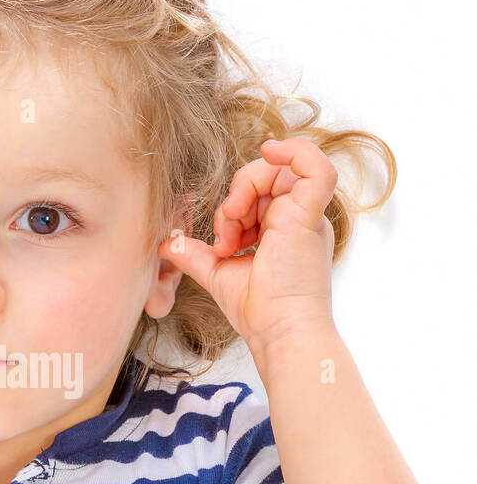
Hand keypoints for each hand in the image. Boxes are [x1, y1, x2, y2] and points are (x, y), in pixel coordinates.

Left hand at [160, 136, 337, 352]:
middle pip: (266, 176)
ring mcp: (308, 216)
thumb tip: (168, 245)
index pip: (259, 192)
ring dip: (246, 187)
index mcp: (285, 229)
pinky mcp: (311, 215)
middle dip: (236, 197)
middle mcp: (300, 218)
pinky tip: (270, 153)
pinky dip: (294, 152)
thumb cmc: (258, 311)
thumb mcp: (219, 273)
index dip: (233, 206)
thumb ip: (195, 255)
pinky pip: (315, 166)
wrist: (277, 331)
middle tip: (225, 238)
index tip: (222, 244)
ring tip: (234, 225)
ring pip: (279, 168)